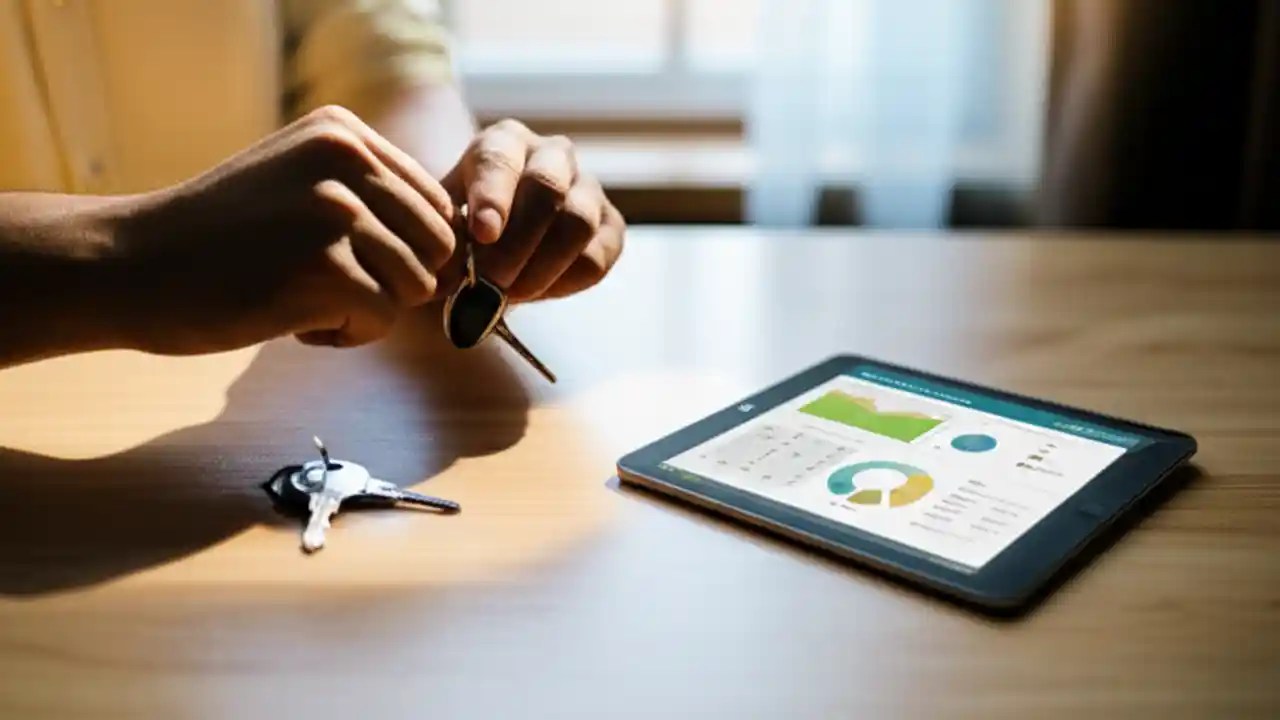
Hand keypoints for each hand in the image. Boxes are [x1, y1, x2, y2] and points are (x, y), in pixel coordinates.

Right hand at [112, 105, 456, 352]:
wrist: (130, 266)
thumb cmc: (216, 236)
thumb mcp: (296, 179)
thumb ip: (367, 193)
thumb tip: (454, 242)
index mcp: (344, 133)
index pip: (433, 203)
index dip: (403, 248)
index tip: (349, 261)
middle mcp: (347, 162)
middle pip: (436, 246)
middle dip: (394, 280)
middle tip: (331, 286)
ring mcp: (338, 215)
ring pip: (415, 288)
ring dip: (368, 309)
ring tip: (304, 298)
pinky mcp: (327, 271)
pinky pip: (382, 322)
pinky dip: (344, 335)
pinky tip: (292, 321)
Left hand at [441, 119, 624, 301]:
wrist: (496, 242)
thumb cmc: (462, 225)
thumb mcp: (441, 219)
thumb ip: (443, 232)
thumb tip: (449, 265)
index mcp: (505, 141)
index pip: (501, 159)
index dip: (492, 197)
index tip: (482, 233)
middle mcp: (553, 155)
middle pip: (547, 189)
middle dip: (516, 243)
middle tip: (489, 282)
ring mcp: (588, 189)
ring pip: (578, 223)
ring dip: (541, 267)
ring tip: (507, 295)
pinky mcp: (610, 227)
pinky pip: (597, 257)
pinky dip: (564, 283)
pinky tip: (535, 293)